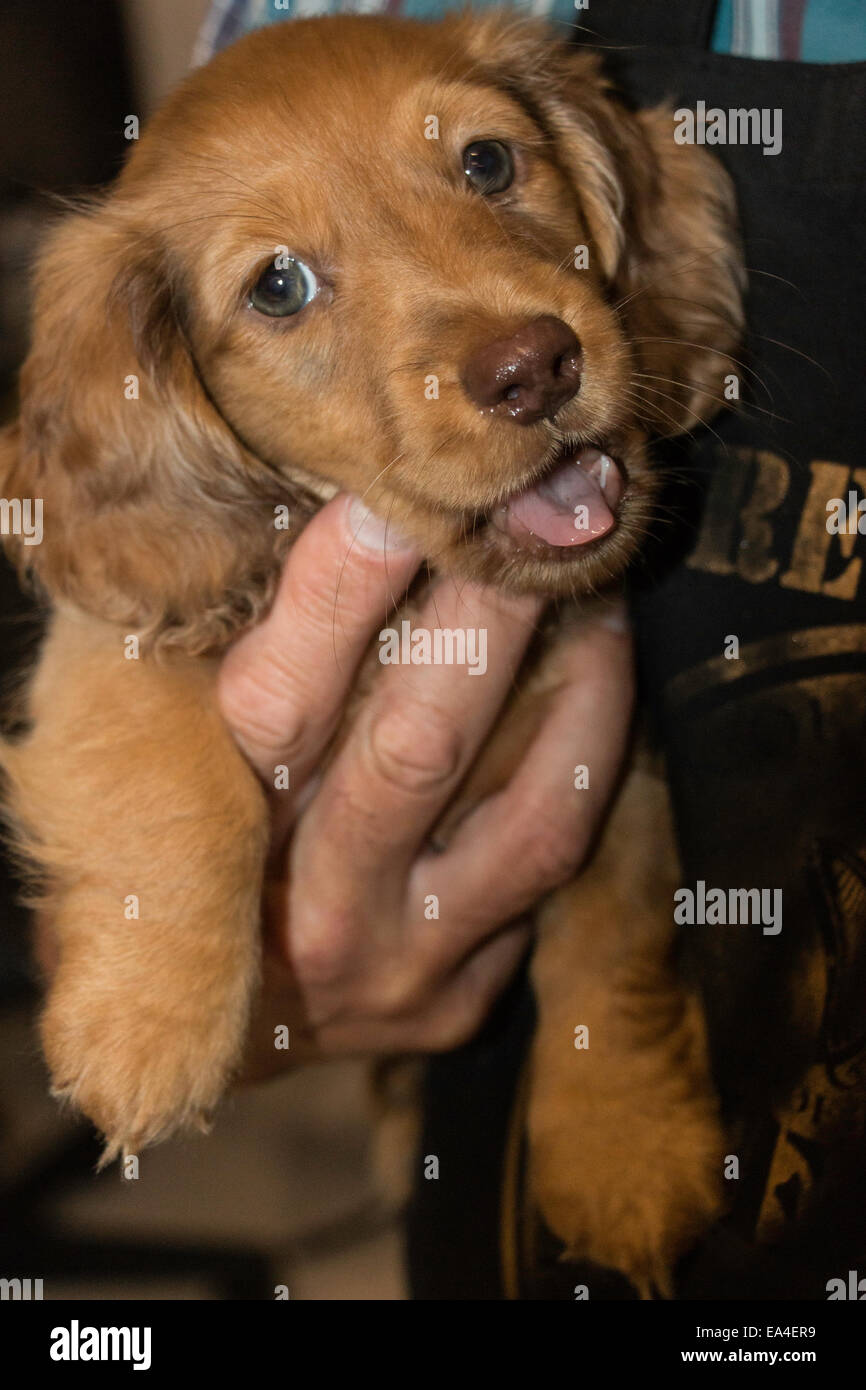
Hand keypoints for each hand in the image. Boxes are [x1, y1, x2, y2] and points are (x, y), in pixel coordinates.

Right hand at [217, 493, 633, 1073]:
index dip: (341, 591)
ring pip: (531, 822)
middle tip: (532, 518)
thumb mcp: (182, 763)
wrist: (203, 1027)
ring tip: (601, 600)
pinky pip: (551, 874)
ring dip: (584, 693)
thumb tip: (335, 523)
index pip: (281, 701)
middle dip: (486, 617)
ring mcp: (403, 966)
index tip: (393, 499)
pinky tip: (602, 691)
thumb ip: (242, 670)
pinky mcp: (461, 998)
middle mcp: (316, 911)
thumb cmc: (193, 854)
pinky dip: (586, 770)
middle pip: (419, 749)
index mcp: (216, 839)